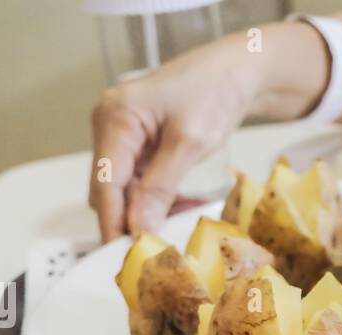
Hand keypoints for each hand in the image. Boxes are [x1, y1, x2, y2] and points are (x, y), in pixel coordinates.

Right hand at [89, 39, 260, 241]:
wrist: (235, 71)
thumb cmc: (215, 94)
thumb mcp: (190, 144)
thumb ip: (161, 188)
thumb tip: (139, 229)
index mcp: (116, 117)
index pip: (105, 182)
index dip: (113, 223)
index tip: (125, 257)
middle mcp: (109, 123)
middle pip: (108, 188)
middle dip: (130, 219)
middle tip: (156, 249)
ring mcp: (120, 132)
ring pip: (123, 188)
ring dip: (146, 210)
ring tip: (178, 223)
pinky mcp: (135, 141)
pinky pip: (137, 179)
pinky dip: (156, 196)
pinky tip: (181, 205)